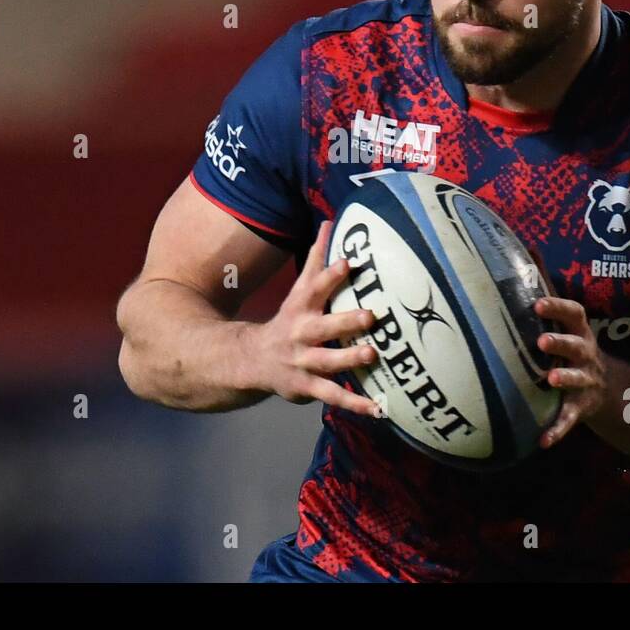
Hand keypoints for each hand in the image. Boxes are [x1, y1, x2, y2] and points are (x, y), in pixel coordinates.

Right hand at [246, 220, 383, 417]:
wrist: (251, 361)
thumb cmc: (289, 320)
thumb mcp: (298, 290)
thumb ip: (316, 259)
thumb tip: (330, 221)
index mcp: (301, 308)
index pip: (314, 287)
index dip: (330, 275)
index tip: (348, 262)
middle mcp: (301, 334)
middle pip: (324, 327)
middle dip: (346, 322)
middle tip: (370, 316)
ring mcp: (303, 362)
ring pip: (328, 363)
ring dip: (350, 360)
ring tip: (372, 355)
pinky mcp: (307, 387)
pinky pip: (333, 396)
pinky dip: (356, 403)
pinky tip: (378, 408)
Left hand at [533, 295, 608, 447]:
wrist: (607, 386)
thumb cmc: (574, 347)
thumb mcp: (568, 325)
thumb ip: (549, 298)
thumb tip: (529, 256)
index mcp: (580, 332)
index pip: (574, 314)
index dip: (558, 308)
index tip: (538, 304)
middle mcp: (586, 355)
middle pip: (577, 346)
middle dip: (561, 343)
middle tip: (542, 342)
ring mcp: (585, 381)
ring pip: (576, 380)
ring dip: (565, 379)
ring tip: (551, 380)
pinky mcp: (581, 407)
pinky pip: (569, 419)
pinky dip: (557, 431)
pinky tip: (543, 441)